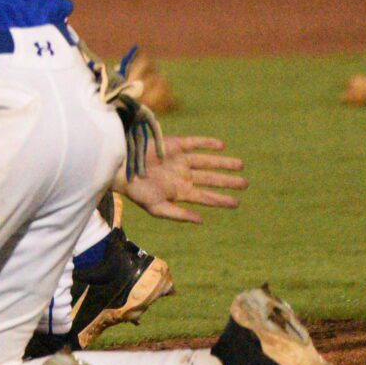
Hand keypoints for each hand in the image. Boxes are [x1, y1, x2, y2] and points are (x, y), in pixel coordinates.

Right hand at [121, 132, 246, 224]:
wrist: (119, 168)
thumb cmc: (135, 191)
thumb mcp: (156, 208)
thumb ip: (178, 214)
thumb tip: (201, 220)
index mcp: (180, 192)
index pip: (206, 196)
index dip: (221, 200)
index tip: (237, 203)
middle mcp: (182, 175)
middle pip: (210, 178)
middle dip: (228, 181)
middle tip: (246, 184)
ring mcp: (179, 159)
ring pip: (206, 161)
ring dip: (223, 163)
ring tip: (241, 165)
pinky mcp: (174, 144)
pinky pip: (194, 143)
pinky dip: (207, 144)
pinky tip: (221, 146)